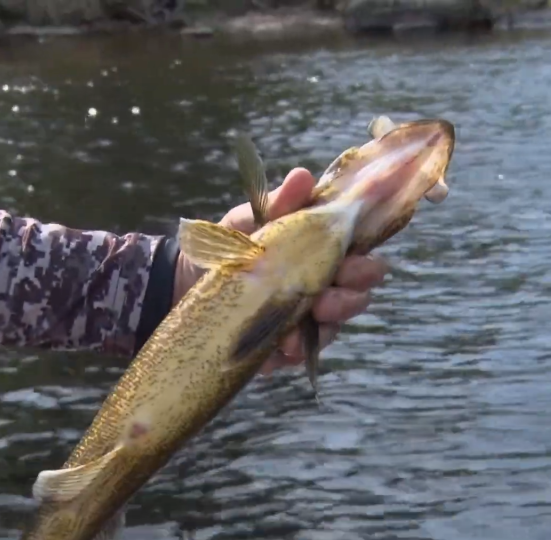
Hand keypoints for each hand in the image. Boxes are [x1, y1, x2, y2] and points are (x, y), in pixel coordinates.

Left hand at [172, 167, 387, 374]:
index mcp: (322, 254)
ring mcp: (306, 320)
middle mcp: (323, 288)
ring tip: (305, 321)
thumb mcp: (249, 222)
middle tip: (327, 297)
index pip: (360, 257)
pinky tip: (282, 345)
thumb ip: (279, 204)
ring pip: (334, 327)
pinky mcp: (285, 347)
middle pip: (357, 295)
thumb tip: (302, 176)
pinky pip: (301, 353)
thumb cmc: (231, 247)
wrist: (186, 281)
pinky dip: (294, 349)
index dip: (365, 262)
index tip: (350, 261)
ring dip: (324, 325)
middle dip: (350, 296)